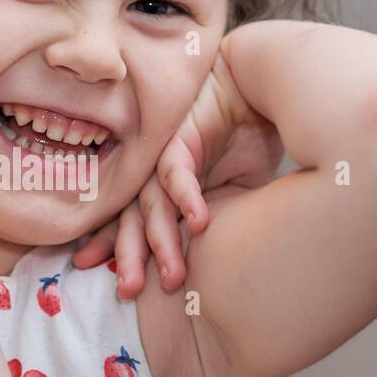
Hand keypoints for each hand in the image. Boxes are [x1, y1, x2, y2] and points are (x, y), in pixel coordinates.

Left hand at [72, 39, 283, 295]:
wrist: (260, 85)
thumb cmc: (247, 135)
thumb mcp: (235, 188)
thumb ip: (216, 216)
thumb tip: (212, 260)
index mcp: (162, 185)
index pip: (133, 223)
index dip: (120, 252)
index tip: (116, 288)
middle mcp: (154, 171)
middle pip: (133, 218)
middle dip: (129, 256)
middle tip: (128, 292)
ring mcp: (163, 152)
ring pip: (152, 202)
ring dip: (161, 240)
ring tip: (172, 275)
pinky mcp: (180, 134)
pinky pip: (177, 171)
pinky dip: (187, 198)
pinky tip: (198, 224)